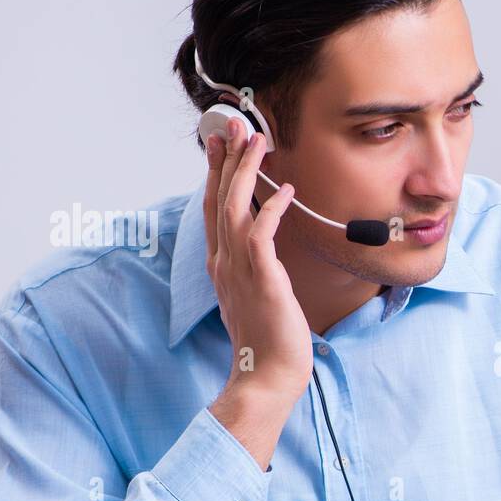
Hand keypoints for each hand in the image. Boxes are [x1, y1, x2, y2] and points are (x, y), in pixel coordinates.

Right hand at [203, 119, 310, 403]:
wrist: (266, 375)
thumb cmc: (266, 342)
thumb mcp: (250, 298)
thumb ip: (248, 272)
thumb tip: (256, 253)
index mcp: (220, 265)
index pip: (214, 210)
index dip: (216, 174)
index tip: (219, 145)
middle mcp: (224, 262)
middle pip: (219, 199)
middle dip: (225, 159)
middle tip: (232, 124)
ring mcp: (239, 269)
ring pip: (236, 207)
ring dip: (245, 171)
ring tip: (256, 140)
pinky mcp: (261, 278)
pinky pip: (262, 233)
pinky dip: (272, 208)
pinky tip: (286, 190)